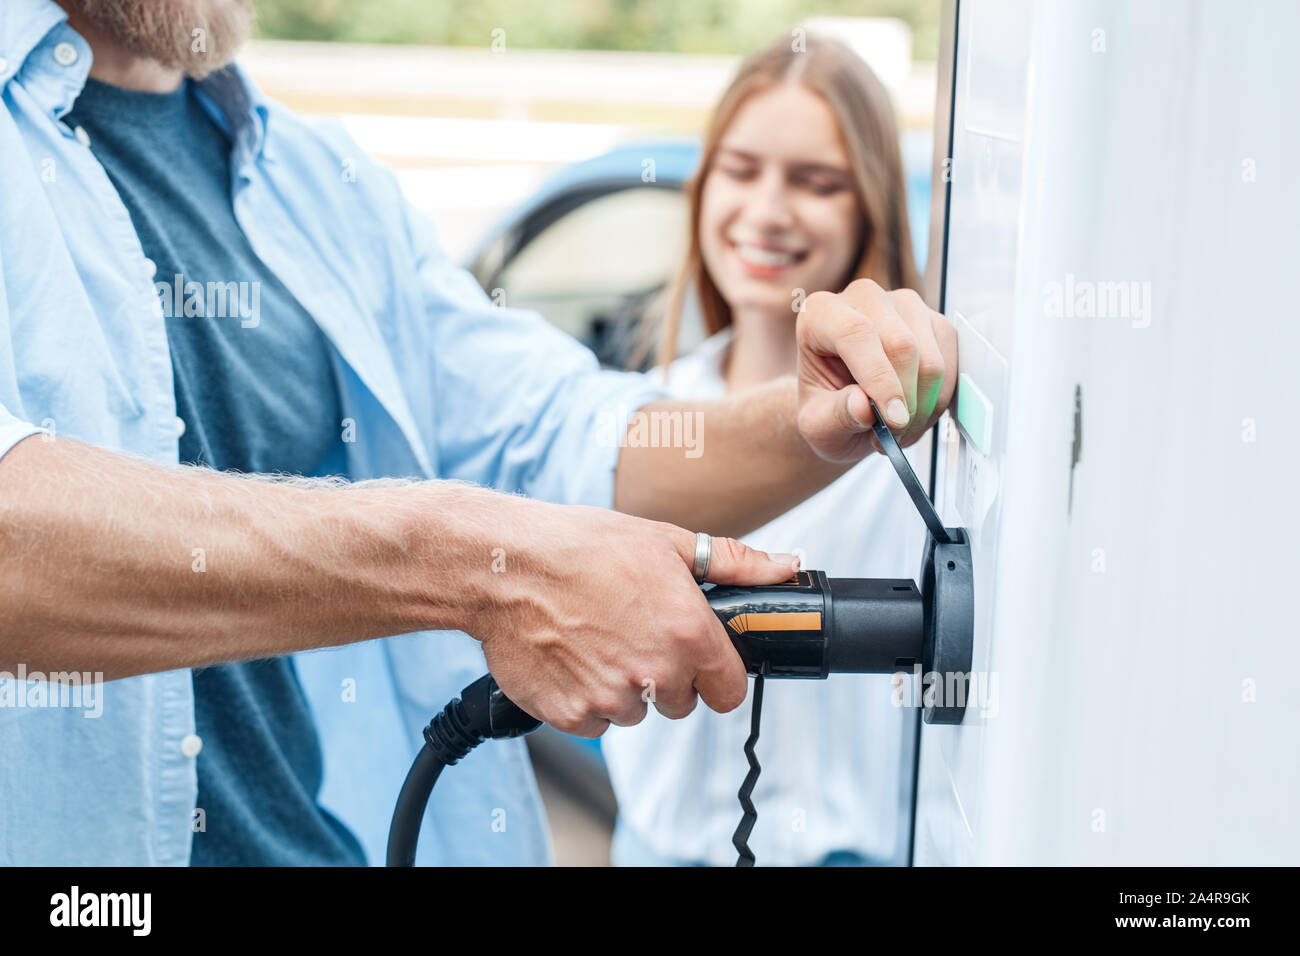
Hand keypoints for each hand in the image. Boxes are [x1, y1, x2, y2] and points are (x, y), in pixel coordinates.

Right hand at [469, 497, 798, 736]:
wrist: (504, 567)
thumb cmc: (580, 546)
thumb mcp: (664, 540)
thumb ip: (733, 562)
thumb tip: (786, 567)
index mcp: (688, 633)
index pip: (730, 690)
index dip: (716, 675)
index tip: (699, 661)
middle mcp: (656, 673)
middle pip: (682, 703)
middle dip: (666, 677)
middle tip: (634, 634)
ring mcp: (611, 698)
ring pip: (636, 712)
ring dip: (624, 686)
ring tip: (596, 639)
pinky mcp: (571, 715)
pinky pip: (594, 721)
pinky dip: (586, 697)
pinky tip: (571, 657)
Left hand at [795, 280, 957, 461]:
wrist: (846, 408)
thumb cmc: (826, 411)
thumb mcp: (817, 426)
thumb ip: (835, 417)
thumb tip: (863, 406)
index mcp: (820, 313)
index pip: (856, 333)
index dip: (879, 379)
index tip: (893, 420)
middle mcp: (863, 298)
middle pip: (901, 345)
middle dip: (905, 401)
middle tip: (894, 435)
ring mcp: (903, 304)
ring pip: (930, 357)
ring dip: (923, 406)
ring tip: (900, 430)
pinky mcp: (934, 321)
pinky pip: (950, 362)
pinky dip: (938, 399)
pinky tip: (916, 415)